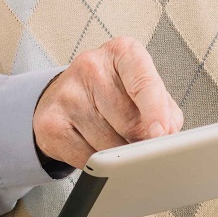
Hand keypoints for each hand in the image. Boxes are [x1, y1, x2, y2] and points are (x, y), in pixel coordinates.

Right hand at [32, 37, 183, 168]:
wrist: (64, 97)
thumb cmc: (113, 93)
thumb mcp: (143, 91)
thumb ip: (165, 110)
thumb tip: (166, 136)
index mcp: (122, 52)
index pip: (144, 82)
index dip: (156, 112)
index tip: (162, 133)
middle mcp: (91, 66)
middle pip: (129, 122)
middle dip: (141, 142)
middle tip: (139, 141)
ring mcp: (67, 93)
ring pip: (108, 146)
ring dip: (119, 156)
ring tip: (114, 140)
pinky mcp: (50, 122)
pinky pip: (86, 158)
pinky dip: (97, 164)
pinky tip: (94, 148)